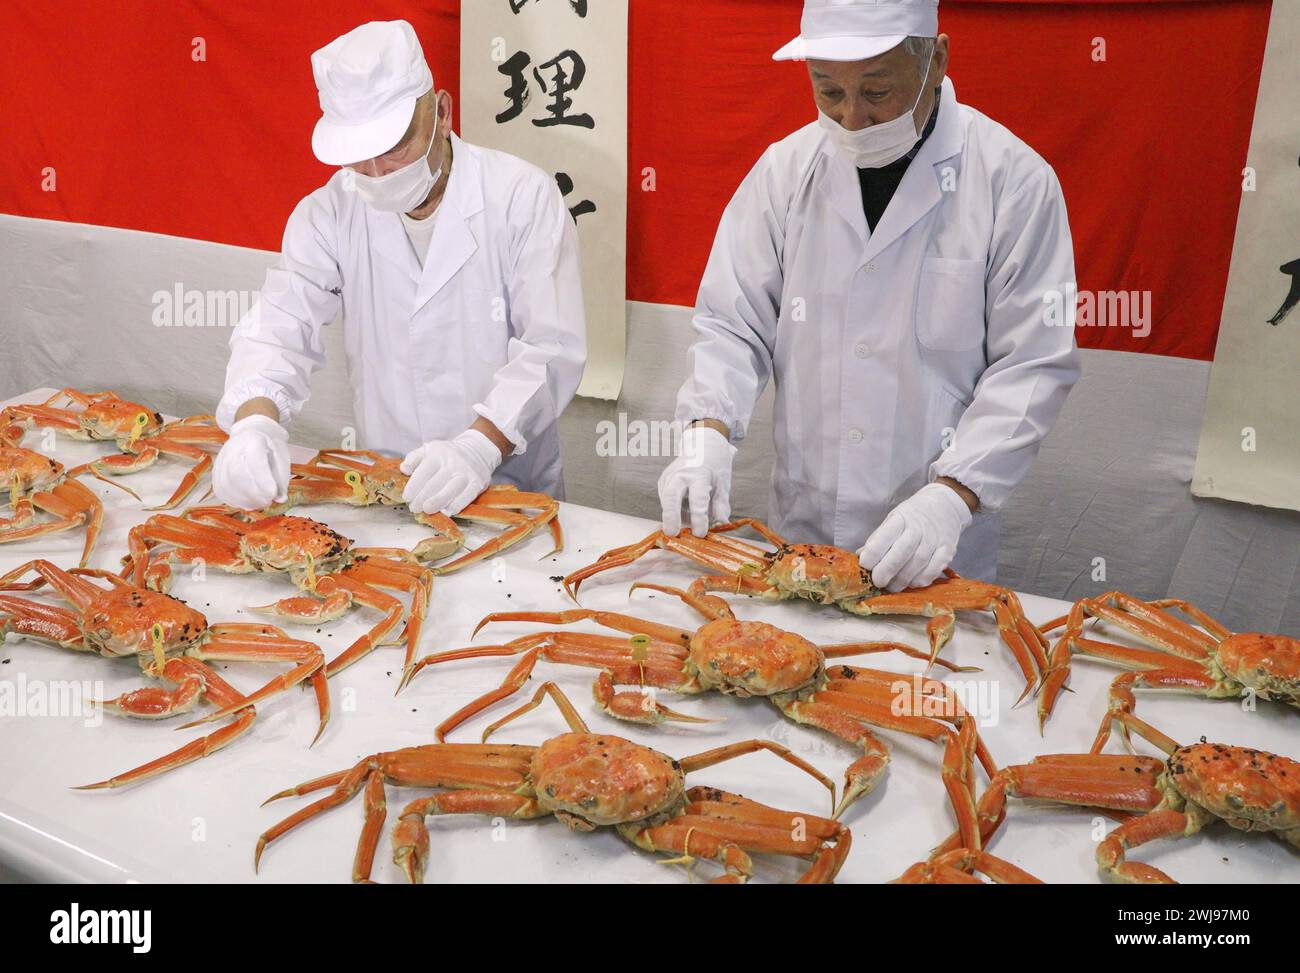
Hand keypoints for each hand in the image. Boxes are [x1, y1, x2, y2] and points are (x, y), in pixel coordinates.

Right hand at [211, 415, 290, 510]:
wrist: (250, 436)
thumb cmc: (269, 449)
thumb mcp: (281, 457)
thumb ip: (281, 478)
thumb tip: (281, 499)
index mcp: (253, 440)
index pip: (254, 461)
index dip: (263, 480)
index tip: (273, 494)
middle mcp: (232, 448)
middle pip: (237, 474)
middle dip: (254, 493)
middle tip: (268, 501)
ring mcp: (221, 460)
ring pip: (227, 483)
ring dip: (244, 499)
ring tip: (259, 504)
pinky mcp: (216, 472)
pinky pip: (220, 489)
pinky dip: (234, 500)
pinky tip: (247, 504)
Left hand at [400, 430, 500, 515]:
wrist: (478, 450)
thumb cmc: (448, 454)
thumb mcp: (429, 449)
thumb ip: (414, 458)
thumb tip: (404, 469)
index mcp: (438, 453)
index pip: (423, 472)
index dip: (413, 487)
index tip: (407, 497)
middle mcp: (453, 463)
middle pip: (435, 484)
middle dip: (421, 498)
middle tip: (414, 507)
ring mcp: (466, 473)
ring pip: (450, 491)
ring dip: (436, 503)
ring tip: (427, 510)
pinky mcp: (477, 483)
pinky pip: (466, 497)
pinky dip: (455, 506)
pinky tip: (446, 511)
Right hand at [658, 425, 736, 536]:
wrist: (703, 443)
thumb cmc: (716, 466)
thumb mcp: (723, 484)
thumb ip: (721, 505)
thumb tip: (721, 524)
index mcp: (700, 474)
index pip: (698, 499)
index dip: (699, 518)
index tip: (700, 533)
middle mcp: (681, 473)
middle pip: (671, 496)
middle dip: (671, 516)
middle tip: (672, 534)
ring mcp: (669, 476)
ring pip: (666, 500)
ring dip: (672, 516)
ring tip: (681, 527)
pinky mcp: (663, 480)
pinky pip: (665, 499)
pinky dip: (671, 510)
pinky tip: (680, 513)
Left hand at [857, 483, 973, 591]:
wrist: (944, 505)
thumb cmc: (912, 516)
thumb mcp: (892, 519)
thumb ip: (878, 539)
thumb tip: (860, 557)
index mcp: (901, 518)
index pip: (885, 536)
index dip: (873, 553)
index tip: (865, 565)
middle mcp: (919, 528)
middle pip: (902, 552)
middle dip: (887, 570)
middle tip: (878, 582)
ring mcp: (935, 539)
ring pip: (918, 563)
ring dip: (902, 579)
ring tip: (892, 587)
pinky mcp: (948, 550)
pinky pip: (934, 569)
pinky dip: (921, 579)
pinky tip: (911, 583)